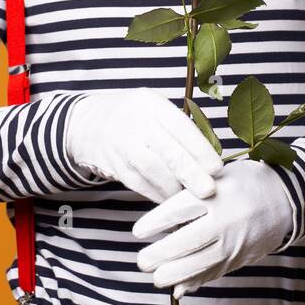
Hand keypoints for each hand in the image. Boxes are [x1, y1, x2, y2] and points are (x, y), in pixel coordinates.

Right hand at [64, 88, 223, 203]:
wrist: (87, 124)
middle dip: (191, 173)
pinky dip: (156, 194)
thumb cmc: (134, 118)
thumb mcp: (154, 110)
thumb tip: (210, 160)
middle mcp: (135, 121)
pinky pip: (138, 183)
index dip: (200, 149)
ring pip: (152, 169)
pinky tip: (170, 200)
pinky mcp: (112, 164)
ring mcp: (121, 144)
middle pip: (167, 150)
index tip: (217, 169)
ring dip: (174, 187)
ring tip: (191, 198)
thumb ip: (178, 130)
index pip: (181, 127)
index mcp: (151, 104)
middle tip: (209, 190)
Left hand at [132, 159, 293, 297]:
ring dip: (174, 274)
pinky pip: (214, 274)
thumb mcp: (217, 177)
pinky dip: (195, 282)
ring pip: (199, 263)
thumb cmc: (245, 183)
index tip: (137, 232)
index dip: (154, 223)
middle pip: (186, 241)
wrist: (287, 199)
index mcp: (215, 195)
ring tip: (155, 277)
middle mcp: (225, 221)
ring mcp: (234, 242)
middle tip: (142, 261)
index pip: (177, 211)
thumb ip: (190, 195)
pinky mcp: (240, 258)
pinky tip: (179, 287)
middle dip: (159, 255)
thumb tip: (163, 221)